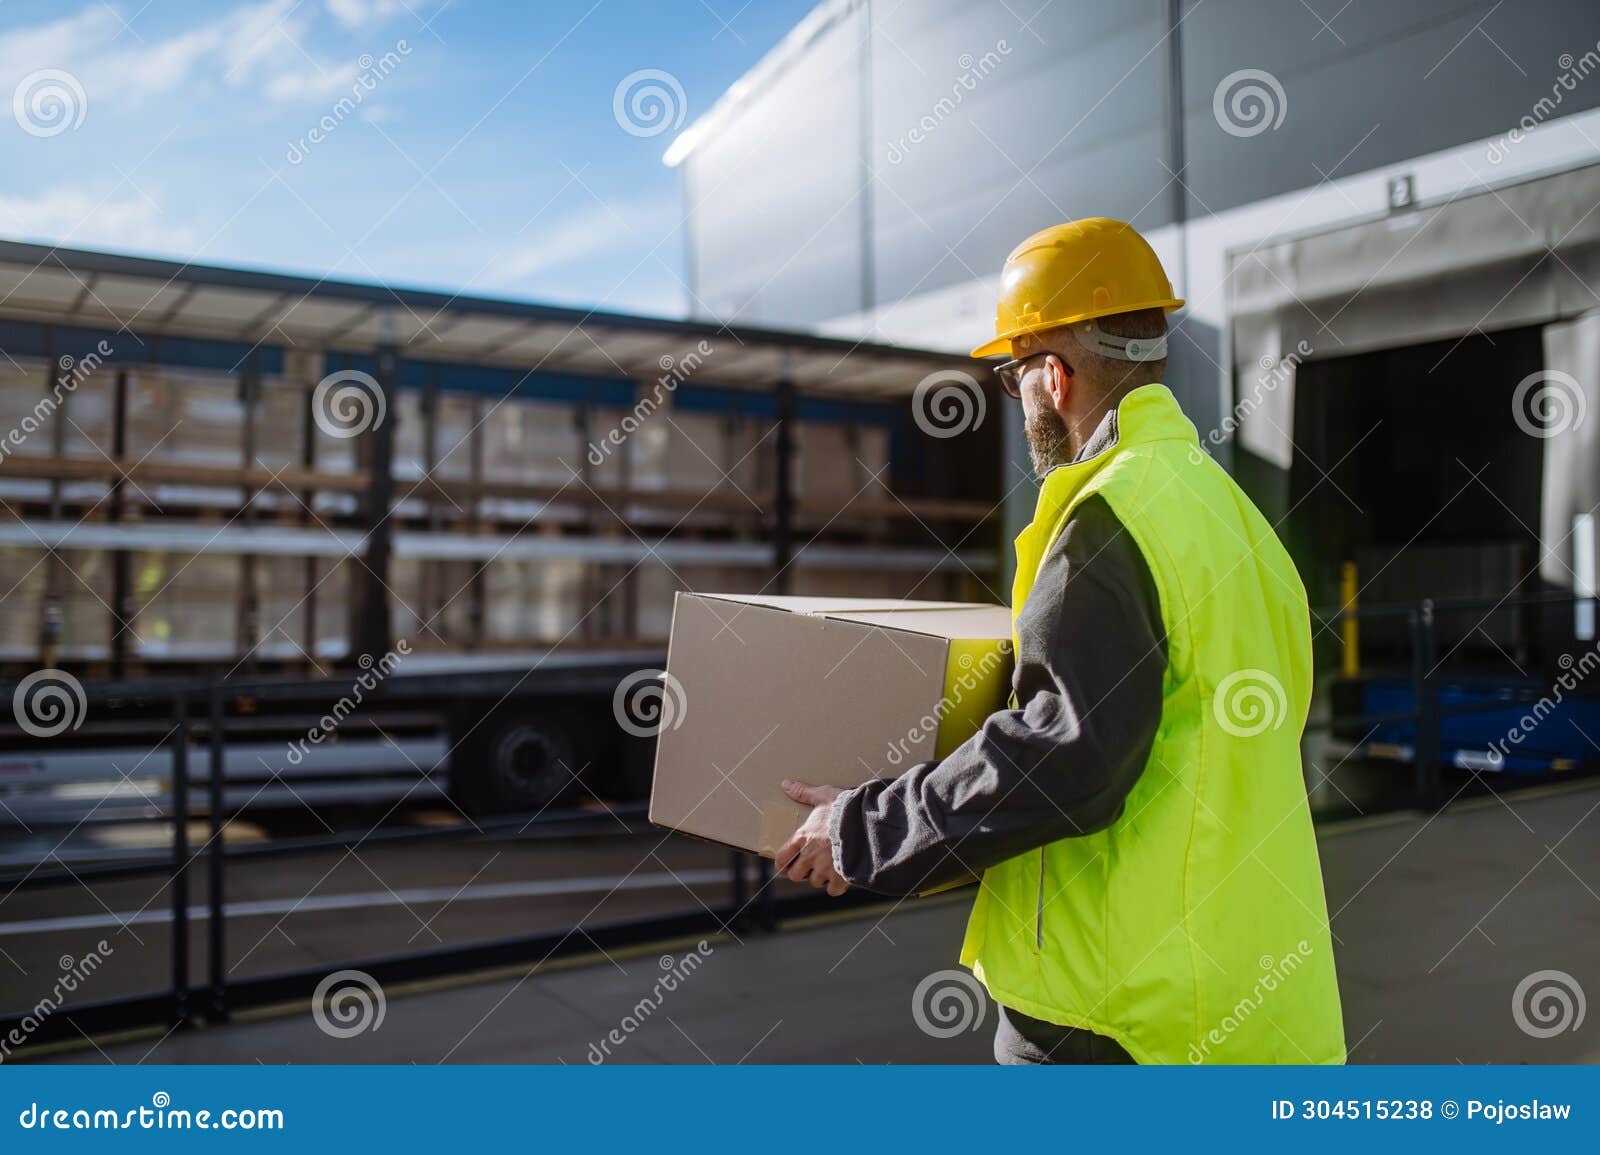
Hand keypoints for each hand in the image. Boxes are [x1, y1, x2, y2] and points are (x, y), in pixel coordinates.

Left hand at [772, 779, 847, 896]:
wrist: (867, 821)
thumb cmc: (844, 808)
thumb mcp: (823, 795)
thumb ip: (804, 793)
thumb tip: (785, 784)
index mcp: (802, 837)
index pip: (781, 859)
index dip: (782, 864)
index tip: (787, 864)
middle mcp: (810, 855)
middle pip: (795, 875)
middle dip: (802, 872)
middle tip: (811, 866)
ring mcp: (825, 868)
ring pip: (815, 882)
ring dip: (821, 877)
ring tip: (829, 867)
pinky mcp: (840, 876)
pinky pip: (833, 891)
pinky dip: (837, 886)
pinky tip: (841, 876)